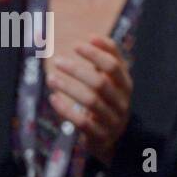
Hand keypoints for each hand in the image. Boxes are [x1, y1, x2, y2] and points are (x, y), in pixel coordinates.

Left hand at [46, 37, 133, 167]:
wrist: (115, 140)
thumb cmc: (109, 103)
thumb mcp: (112, 83)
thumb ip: (105, 61)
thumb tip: (92, 37)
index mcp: (126, 84)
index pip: (114, 65)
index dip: (97, 53)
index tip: (77, 44)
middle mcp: (122, 101)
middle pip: (101, 82)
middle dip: (78, 70)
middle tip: (58, 61)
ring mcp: (112, 119)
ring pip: (91, 101)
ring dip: (68, 88)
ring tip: (50, 78)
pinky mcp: (100, 135)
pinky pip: (82, 122)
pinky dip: (66, 110)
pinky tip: (53, 99)